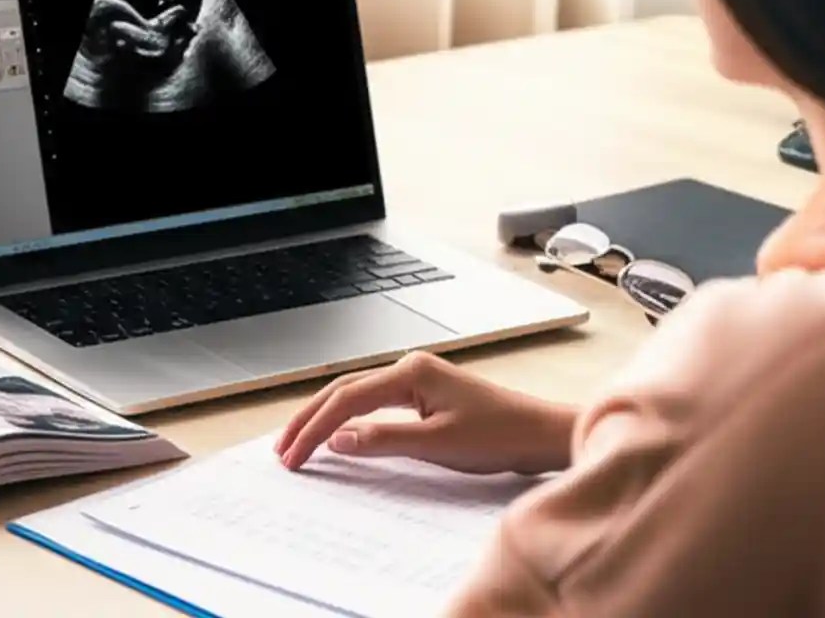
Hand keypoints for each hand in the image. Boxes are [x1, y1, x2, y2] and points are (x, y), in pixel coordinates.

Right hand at [274, 352, 576, 474]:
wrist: (542, 434)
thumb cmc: (500, 436)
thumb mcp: (437, 445)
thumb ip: (384, 440)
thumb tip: (338, 439)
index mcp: (410, 372)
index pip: (346, 400)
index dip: (315, 430)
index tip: (294, 457)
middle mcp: (409, 368)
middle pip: (343, 391)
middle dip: (309, 420)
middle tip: (283, 451)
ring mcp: (417, 379)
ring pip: (356, 395)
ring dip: (326, 418)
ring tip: (298, 443)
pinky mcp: (425, 395)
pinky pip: (375, 403)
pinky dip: (350, 419)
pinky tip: (339, 435)